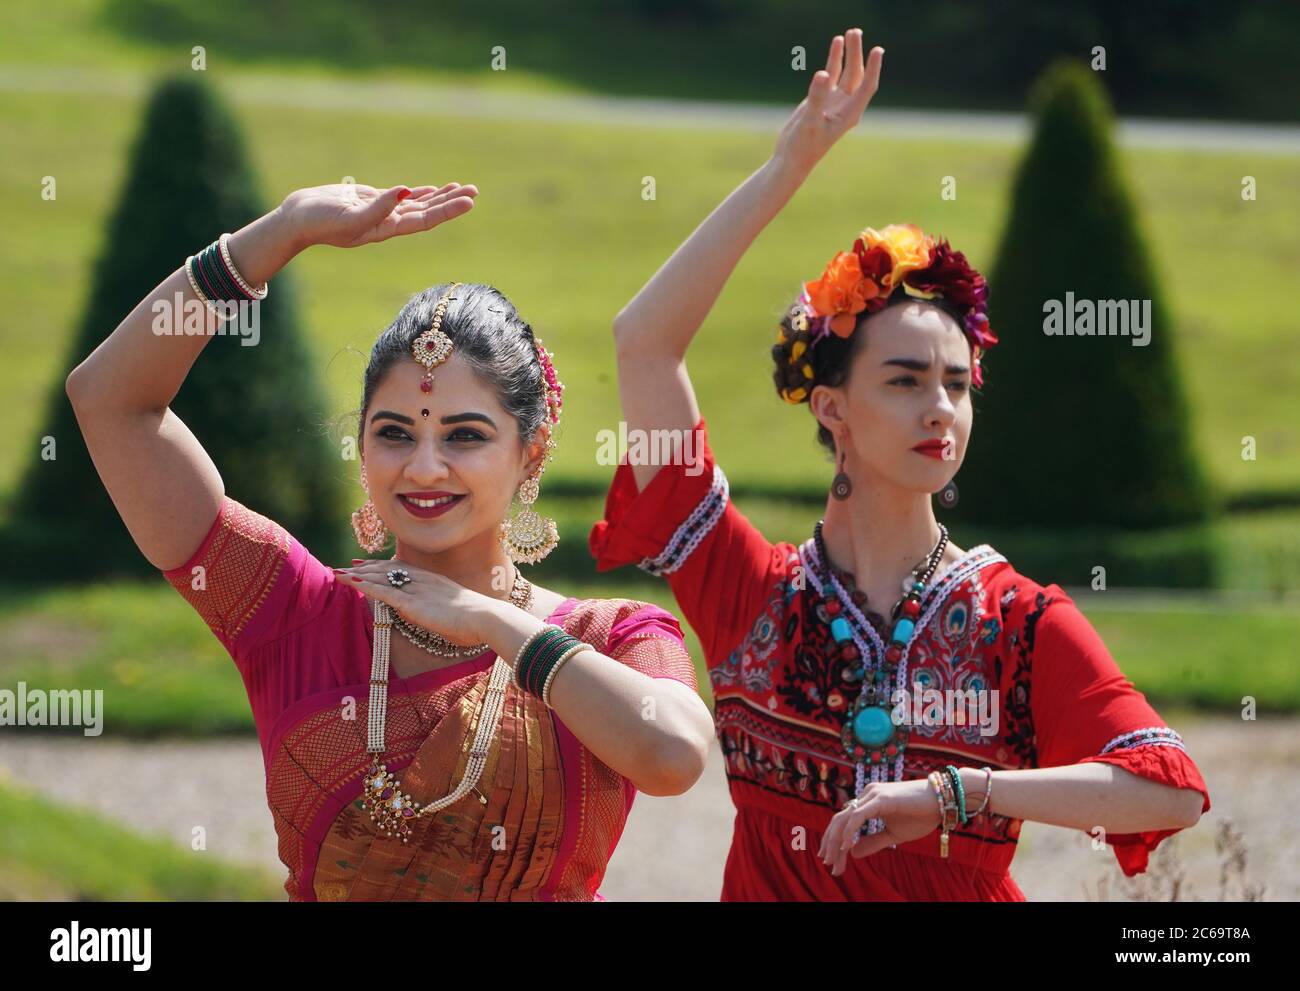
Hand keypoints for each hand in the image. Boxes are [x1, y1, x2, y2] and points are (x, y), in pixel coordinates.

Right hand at [280, 181, 477, 250]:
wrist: (296, 220)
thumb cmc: (319, 222)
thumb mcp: (350, 216)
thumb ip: (378, 207)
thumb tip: (406, 192)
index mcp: (387, 229)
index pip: (425, 220)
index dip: (448, 211)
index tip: (469, 201)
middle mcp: (389, 223)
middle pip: (428, 212)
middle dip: (451, 202)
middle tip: (474, 192)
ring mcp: (381, 212)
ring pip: (418, 203)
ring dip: (440, 196)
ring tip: (462, 189)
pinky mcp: (371, 201)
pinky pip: (401, 197)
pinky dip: (419, 193)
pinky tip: (433, 190)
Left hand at [333, 558, 498, 646]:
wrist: (485, 618)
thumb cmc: (477, 620)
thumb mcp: (457, 610)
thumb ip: (441, 608)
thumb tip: (434, 615)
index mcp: (433, 580)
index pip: (401, 568)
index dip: (381, 566)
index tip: (365, 564)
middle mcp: (422, 580)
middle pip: (386, 569)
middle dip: (364, 568)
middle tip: (345, 567)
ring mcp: (416, 589)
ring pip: (380, 577)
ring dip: (357, 575)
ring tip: (337, 573)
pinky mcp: (411, 602)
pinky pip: (382, 592)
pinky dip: (364, 586)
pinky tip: (350, 583)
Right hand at [773, 28, 882, 176]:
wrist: (792, 158)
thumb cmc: (803, 146)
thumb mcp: (809, 121)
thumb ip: (817, 97)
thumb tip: (822, 73)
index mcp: (850, 114)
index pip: (866, 87)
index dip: (873, 68)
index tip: (877, 50)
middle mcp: (846, 106)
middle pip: (857, 75)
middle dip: (857, 54)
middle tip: (855, 32)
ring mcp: (835, 102)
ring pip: (846, 73)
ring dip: (849, 54)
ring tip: (850, 33)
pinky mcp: (823, 99)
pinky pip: (833, 75)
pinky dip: (835, 59)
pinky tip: (836, 43)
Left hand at [817, 777, 939, 876]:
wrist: (943, 801)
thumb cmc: (921, 815)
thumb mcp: (893, 835)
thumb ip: (873, 842)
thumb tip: (852, 853)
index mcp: (868, 802)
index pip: (844, 822)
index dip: (834, 842)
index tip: (831, 861)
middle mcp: (866, 795)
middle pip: (839, 820)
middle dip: (830, 843)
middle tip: (828, 864)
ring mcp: (872, 794)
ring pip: (845, 818)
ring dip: (836, 841)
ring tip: (833, 860)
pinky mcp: (881, 798)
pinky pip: (858, 815)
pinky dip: (850, 831)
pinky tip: (846, 846)